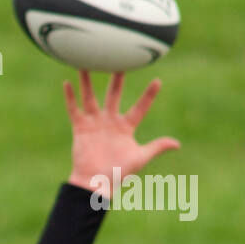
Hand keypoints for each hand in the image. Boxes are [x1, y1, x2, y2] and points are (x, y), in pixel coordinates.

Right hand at [65, 71, 180, 193]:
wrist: (95, 182)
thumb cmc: (118, 172)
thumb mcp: (140, 158)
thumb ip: (156, 147)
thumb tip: (177, 144)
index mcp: (126, 127)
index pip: (140, 107)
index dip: (148, 96)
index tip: (157, 81)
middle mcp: (110, 121)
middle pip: (114, 95)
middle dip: (117, 79)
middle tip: (121, 61)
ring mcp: (94, 123)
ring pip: (91, 97)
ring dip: (88, 82)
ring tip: (87, 63)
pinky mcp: (80, 127)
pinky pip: (74, 109)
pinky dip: (70, 97)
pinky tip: (67, 83)